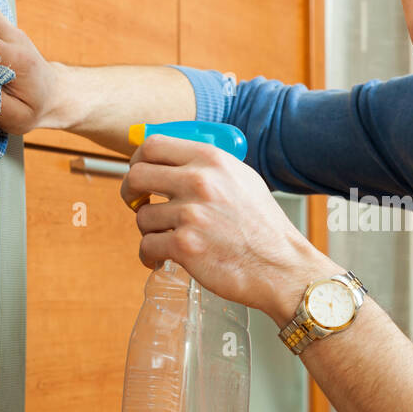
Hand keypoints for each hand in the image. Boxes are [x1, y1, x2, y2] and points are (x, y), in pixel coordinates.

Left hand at [121, 134, 327, 312]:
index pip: (154, 145)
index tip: (140, 174)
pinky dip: (150, 256)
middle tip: (136, 203)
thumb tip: (170, 161)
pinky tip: (161, 259)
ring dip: (149, 230)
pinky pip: (146, 247)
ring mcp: (191, 214)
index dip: (138, 160)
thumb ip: (208, 167)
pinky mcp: (185, 246)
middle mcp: (199, 182)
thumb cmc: (264, 227)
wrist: (282, 266)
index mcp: (212, 160)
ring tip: (167, 239)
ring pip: (142, 216)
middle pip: (136, 175)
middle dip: (130, 192)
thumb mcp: (242, 180)